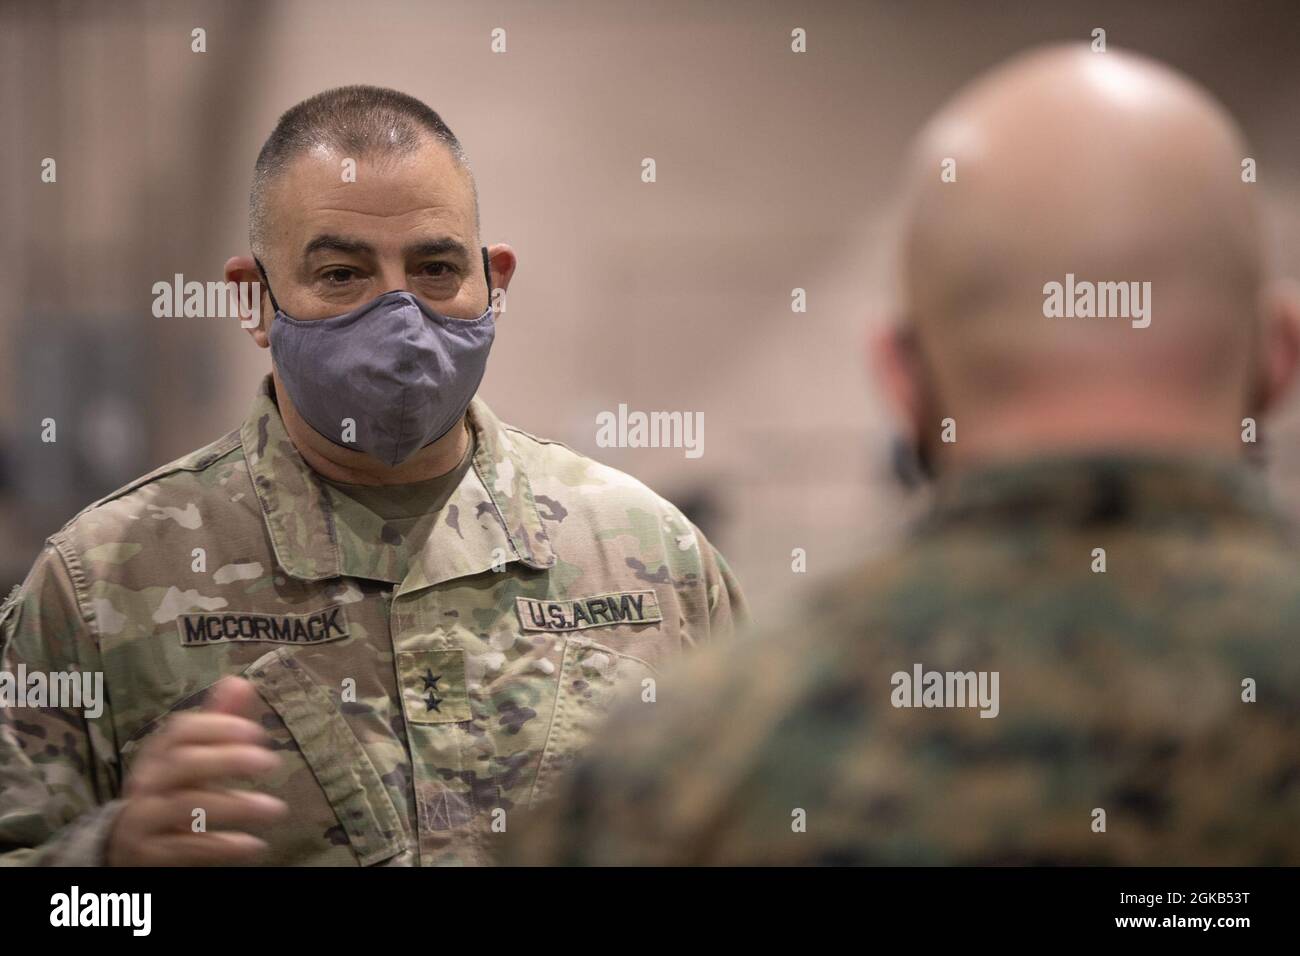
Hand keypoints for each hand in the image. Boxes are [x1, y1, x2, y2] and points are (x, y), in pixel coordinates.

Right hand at [106, 677, 287, 865]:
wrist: (126, 843)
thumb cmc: (172, 789)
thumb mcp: (192, 756)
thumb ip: (218, 723)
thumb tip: (242, 682)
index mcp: (158, 752)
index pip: (181, 730)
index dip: (219, 727)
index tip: (257, 732)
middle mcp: (146, 782)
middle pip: (183, 764)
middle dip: (228, 760)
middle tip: (270, 762)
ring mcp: (143, 818)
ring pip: (186, 806)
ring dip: (235, 805)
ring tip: (276, 809)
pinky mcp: (148, 854)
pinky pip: (185, 848)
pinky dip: (221, 846)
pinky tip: (254, 845)